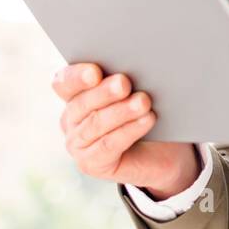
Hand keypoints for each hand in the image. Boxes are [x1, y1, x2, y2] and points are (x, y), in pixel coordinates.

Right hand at [52, 63, 200, 199]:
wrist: (163, 153)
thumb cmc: (147, 112)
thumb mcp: (136, 92)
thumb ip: (127, 80)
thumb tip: (139, 64)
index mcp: (75, 95)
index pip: (65, 82)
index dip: (77, 76)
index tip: (95, 71)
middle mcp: (71, 119)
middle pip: (81, 103)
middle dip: (104, 92)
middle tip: (124, 82)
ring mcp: (77, 144)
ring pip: (96, 124)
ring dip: (121, 111)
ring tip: (143, 101)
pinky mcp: (90, 164)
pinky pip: (108, 145)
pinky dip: (129, 131)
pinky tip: (147, 120)